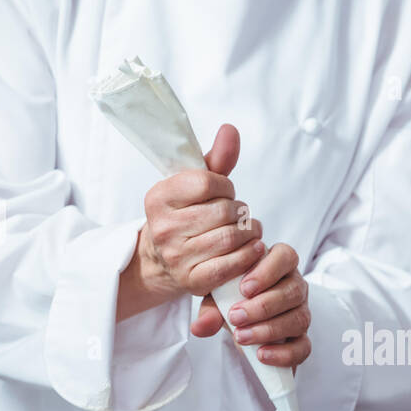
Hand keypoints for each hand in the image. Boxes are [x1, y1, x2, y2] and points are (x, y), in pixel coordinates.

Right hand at [117, 124, 264, 320]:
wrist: (164, 260)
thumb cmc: (186, 216)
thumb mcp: (195, 185)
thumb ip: (216, 159)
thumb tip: (231, 129)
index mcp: (158, 197)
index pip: (206, 182)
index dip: (225, 186)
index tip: (225, 192)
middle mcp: (163, 228)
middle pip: (223, 211)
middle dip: (239, 211)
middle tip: (239, 215)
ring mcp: (176, 256)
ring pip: (231, 238)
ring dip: (249, 232)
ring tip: (248, 230)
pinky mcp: (192, 280)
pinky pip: (231, 265)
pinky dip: (249, 255)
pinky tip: (252, 248)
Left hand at [190, 242, 311, 369]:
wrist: (241, 328)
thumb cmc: (233, 302)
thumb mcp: (218, 300)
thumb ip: (211, 309)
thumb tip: (200, 327)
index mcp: (278, 266)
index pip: (286, 256)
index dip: (268, 271)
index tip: (244, 288)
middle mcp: (295, 287)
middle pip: (293, 290)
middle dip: (263, 306)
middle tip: (235, 316)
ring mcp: (301, 313)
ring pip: (298, 319)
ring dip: (268, 330)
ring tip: (241, 336)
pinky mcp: (301, 339)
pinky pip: (302, 347)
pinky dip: (283, 354)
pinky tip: (261, 355)